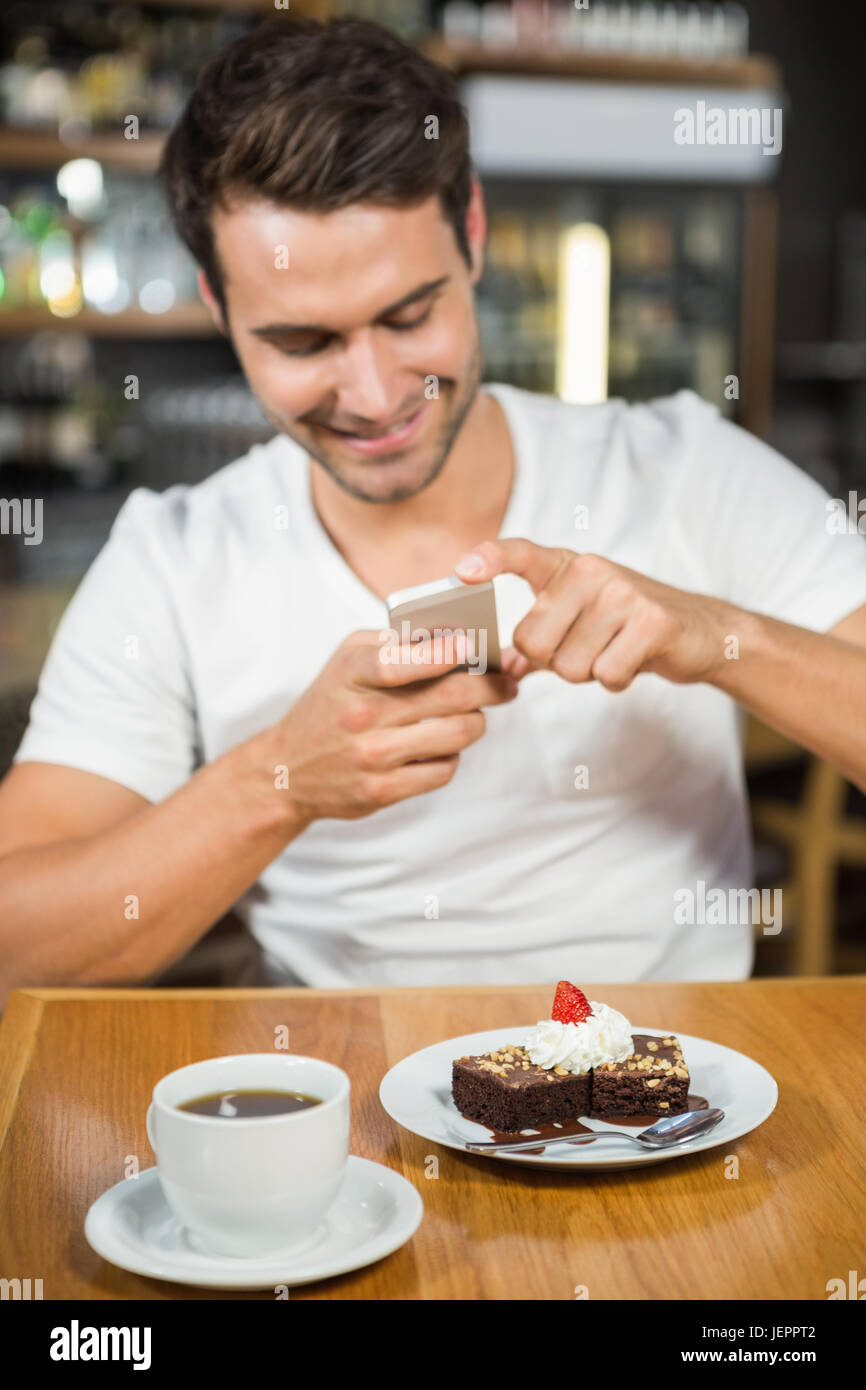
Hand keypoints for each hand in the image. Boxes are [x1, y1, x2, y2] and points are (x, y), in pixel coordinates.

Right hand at [270, 629, 518, 821]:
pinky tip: (440, 747)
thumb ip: (396, 642)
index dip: (447, 652)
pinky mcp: (382, 791)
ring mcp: (372, 757)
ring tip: (472, 715)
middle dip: (492, 686)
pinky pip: (445, 770)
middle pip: (451, 697)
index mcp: (352, 674)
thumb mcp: (347, 659)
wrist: (287, 770)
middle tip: (508, 683)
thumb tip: (456, 635)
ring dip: (477, 722)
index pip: (403, 661)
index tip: (475, 645)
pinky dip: (452, 756)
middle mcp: (361, 717)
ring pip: (459, 734)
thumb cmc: (330, 704)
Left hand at [454, 539, 735, 690]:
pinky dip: (617, 681)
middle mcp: (591, 570)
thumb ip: (537, 644)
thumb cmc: (628, 627)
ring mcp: (622, 593)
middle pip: (533, 642)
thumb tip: (504, 669)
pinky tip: (635, 661)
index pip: (521, 553)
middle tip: (589, 648)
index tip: (462, 572)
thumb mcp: (579, 623)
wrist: (701, 631)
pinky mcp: (651, 622)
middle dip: (554, 662)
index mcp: (567, 566)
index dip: (491, 559)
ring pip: (569, 666)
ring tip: (615, 651)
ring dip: (590, 673)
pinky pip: (606, 675)